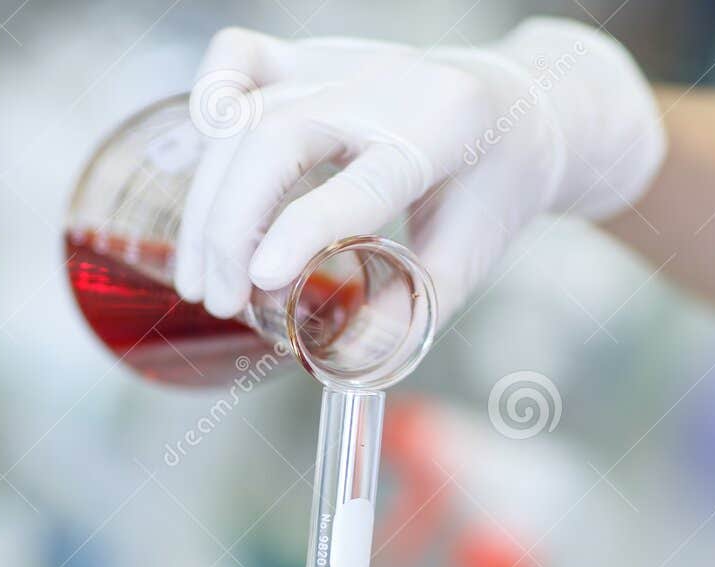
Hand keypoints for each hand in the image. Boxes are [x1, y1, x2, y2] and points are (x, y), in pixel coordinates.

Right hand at [175, 18, 665, 320]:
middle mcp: (385, 86)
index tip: (259, 282)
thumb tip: (347, 362)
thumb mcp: (470, 255)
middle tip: (220, 301)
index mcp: (443, 133)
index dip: (304, 229)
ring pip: (245, 114)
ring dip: (207, 201)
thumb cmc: (493, 185)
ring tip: (201, 279)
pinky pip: (241, 56)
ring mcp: (342, 64)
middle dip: (232, 226)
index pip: (361, 180)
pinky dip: (208, 98)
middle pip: (278, 138)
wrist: (516, 108)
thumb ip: (413, 309)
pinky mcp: (311, 58)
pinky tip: (198, 169)